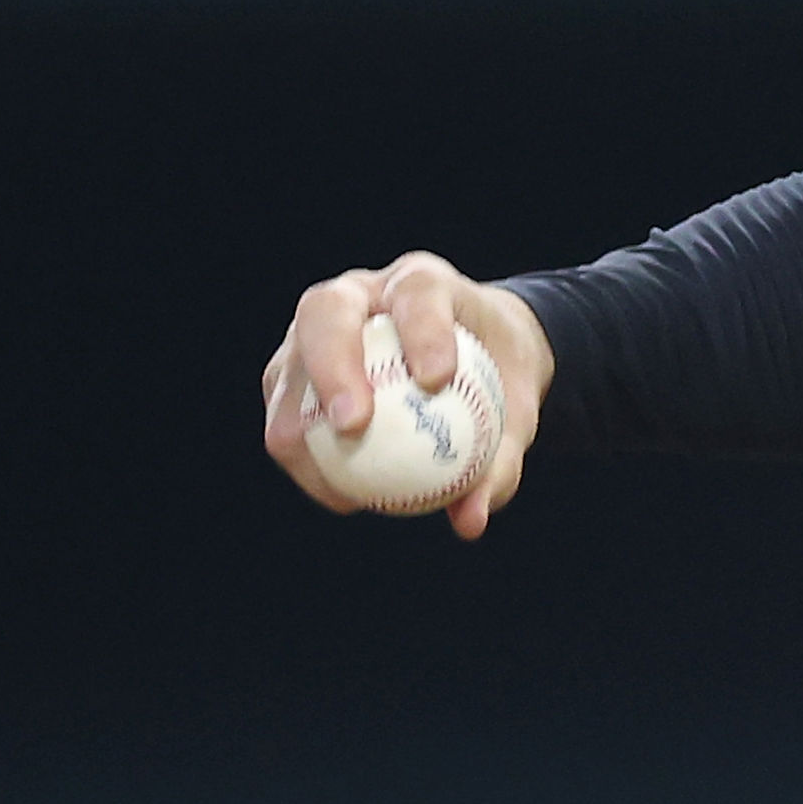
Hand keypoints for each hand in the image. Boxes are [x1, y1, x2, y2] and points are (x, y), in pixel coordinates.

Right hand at [260, 253, 553, 539]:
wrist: (475, 356)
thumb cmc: (499, 380)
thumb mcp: (518, 413)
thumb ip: (500, 461)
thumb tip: (470, 522)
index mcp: (423, 281)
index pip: (419, 292)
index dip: (423, 330)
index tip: (436, 380)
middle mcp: (361, 291)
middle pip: (327, 310)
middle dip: (333, 364)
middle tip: (353, 425)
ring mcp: (318, 326)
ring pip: (289, 361)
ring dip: (300, 422)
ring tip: (337, 486)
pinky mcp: (294, 364)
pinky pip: (284, 406)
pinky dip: (301, 451)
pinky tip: (334, 494)